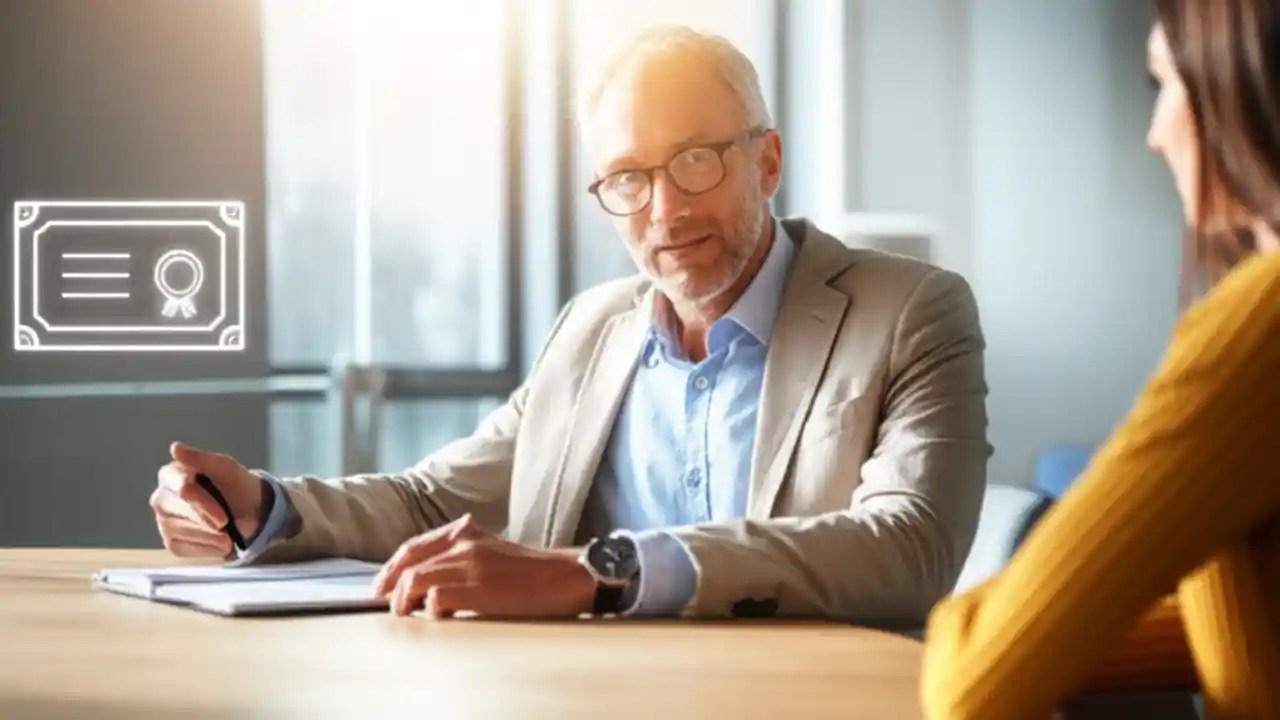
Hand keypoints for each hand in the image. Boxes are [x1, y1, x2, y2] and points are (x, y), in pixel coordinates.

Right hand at [150, 441, 267, 557]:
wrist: (250, 513)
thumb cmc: (237, 486)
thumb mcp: (227, 469)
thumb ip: (202, 459)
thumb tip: (175, 448)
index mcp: (172, 474)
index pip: (182, 489)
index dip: (202, 504)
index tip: (222, 518)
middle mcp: (162, 497)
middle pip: (177, 511)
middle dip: (206, 520)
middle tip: (226, 525)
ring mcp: (164, 521)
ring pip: (178, 531)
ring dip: (208, 536)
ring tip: (226, 537)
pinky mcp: (171, 541)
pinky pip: (181, 548)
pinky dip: (204, 549)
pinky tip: (219, 543)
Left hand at [373, 515, 595, 618]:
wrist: (564, 577)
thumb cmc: (529, 571)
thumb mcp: (490, 549)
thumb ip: (460, 554)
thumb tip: (425, 580)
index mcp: (464, 532)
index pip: (412, 546)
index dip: (390, 568)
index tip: (381, 587)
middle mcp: (463, 543)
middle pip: (408, 564)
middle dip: (392, 589)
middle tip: (391, 608)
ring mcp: (470, 565)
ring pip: (415, 580)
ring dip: (406, 602)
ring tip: (411, 616)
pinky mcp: (478, 589)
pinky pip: (435, 598)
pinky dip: (429, 610)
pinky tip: (440, 617)